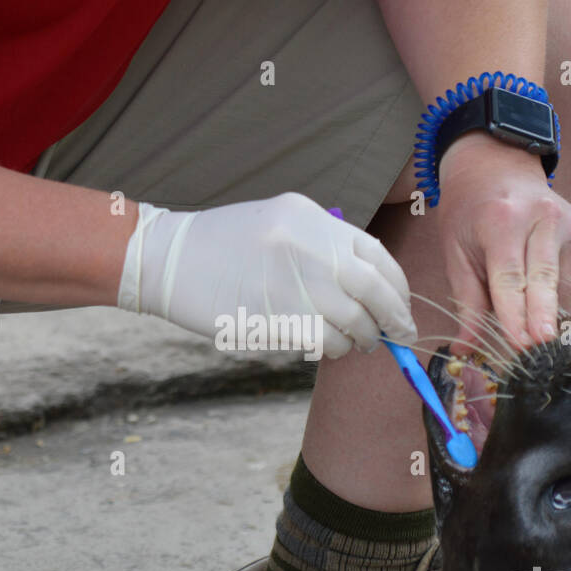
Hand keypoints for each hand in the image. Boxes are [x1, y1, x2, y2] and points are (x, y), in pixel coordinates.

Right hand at [117, 192, 417, 358]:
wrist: (169, 258)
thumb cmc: (224, 246)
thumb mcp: (280, 225)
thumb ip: (325, 247)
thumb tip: (371, 290)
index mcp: (314, 220)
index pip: (376, 257)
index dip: (397, 288)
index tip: (401, 307)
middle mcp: (310, 248)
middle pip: (373, 292)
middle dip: (393, 320)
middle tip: (399, 337)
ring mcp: (294, 283)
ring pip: (352, 324)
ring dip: (360, 341)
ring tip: (354, 344)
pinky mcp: (276, 318)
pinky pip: (323, 343)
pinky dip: (331, 350)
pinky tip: (324, 347)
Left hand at [437, 135, 570, 353]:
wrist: (499, 167)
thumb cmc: (472, 215)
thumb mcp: (456, 252)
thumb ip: (467, 301)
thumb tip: (466, 348)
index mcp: (504, 220)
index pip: (510, 276)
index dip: (515, 314)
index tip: (519, 345)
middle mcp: (545, 218)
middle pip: (546, 280)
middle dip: (543, 318)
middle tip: (540, 350)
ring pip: (567, 288)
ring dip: (550, 314)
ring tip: (527, 319)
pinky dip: (564, 300)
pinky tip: (545, 294)